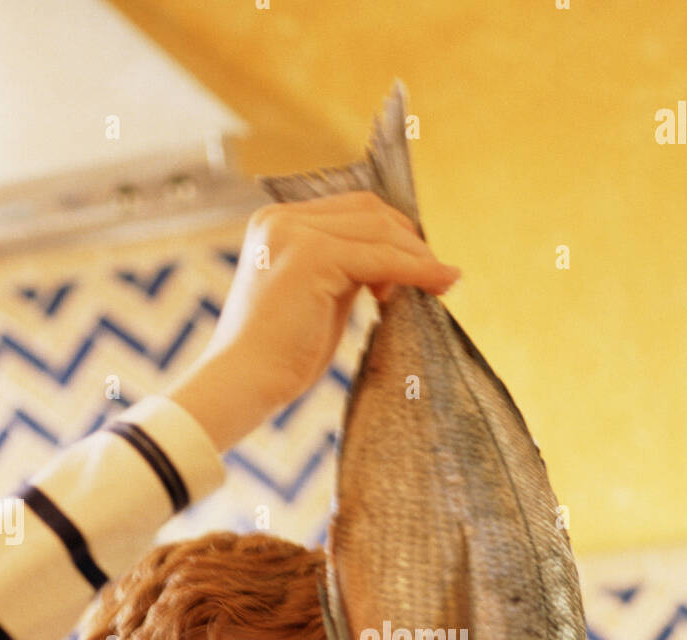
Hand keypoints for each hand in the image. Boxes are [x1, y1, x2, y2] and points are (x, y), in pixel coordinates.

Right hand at [167, 191, 459, 451]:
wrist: (243, 383)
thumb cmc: (278, 356)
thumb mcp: (316, 299)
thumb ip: (345, 273)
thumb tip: (393, 270)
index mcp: (277, 223)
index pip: (351, 209)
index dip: (391, 234)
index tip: (416, 268)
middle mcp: (282, 219)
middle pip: (368, 211)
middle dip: (409, 241)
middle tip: (436, 276)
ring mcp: (294, 233)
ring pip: (379, 231)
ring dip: (418, 256)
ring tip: (443, 284)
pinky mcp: (312, 255)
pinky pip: (381, 258)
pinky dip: (416, 270)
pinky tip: (440, 283)